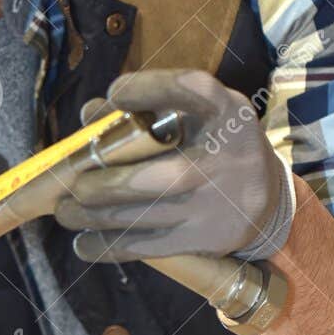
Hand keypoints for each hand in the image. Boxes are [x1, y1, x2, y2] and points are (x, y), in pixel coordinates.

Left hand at [54, 70, 295, 262]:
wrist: (268, 201)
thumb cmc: (214, 147)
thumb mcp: (199, 117)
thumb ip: (150, 108)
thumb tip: (89, 114)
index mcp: (228, 114)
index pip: (192, 89)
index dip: (150, 88)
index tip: (115, 92)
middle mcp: (227, 157)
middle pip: (149, 172)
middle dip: (97, 181)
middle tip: (70, 183)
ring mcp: (217, 202)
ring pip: (140, 213)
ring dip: (91, 215)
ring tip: (66, 211)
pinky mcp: (208, 237)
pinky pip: (146, 246)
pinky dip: (108, 246)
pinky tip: (84, 243)